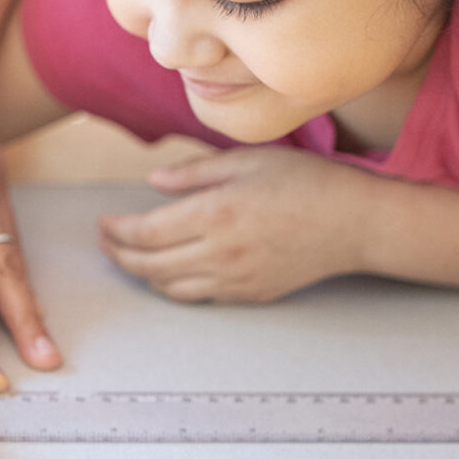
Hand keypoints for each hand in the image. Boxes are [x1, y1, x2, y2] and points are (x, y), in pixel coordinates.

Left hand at [97, 148, 377, 301]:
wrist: (356, 222)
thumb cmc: (305, 182)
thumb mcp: (247, 161)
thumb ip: (194, 173)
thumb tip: (153, 182)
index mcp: (215, 214)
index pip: (145, 233)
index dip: (116, 232)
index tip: (102, 223)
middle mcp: (220, 253)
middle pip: (149, 266)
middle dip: (118, 256)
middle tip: (104, 242)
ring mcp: (236, 279)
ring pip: (171, 289)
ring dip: (143, 275)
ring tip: (130, 257)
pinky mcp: (251, 294)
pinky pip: (200, 297)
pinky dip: (175, 287)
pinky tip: (169, 271)